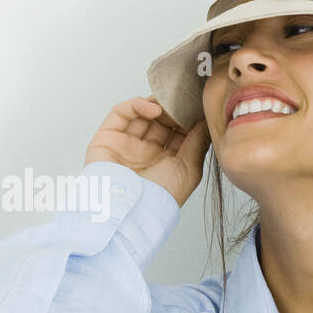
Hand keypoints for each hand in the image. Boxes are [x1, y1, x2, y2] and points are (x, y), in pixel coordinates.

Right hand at [84, 96, 209, 206]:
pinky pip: (121, 113)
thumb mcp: (190, 168)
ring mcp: (126, 143)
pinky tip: (154, 109)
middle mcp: (145, 152)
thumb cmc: (161, 196)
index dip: (187, 118)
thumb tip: (204, 120)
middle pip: (160, 120)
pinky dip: (137, 105)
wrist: (132, 209)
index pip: (176, 131)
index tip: (199, 107)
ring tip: (170, 104)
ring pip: (141, 113)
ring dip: (157, 105)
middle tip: (185, 102)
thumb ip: (197, 141)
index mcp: (165, 161)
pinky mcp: (107, 137)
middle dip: (173, 110)